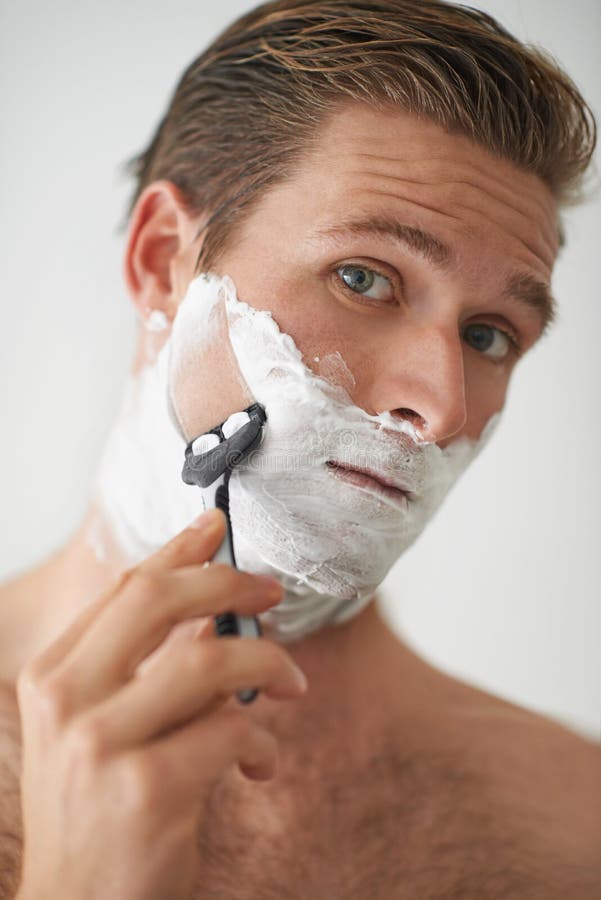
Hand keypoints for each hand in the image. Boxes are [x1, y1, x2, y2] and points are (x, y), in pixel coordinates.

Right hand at [15, 509, 306, 899]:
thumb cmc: (95, 812)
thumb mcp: (96, 729)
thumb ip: (140, 670)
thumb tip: (210, 613)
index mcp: (53, 675)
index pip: (124, 589)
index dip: (178, 551)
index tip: (217, 527)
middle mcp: (67, 700)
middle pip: (160, 601)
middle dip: (228, 585)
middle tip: (270, 593)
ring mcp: (102, 744)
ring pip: (208, 661)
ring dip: (266, 662)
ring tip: (291, 683)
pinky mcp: (148, 790)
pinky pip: (232, 731)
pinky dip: (261, 740)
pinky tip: (260, 761)